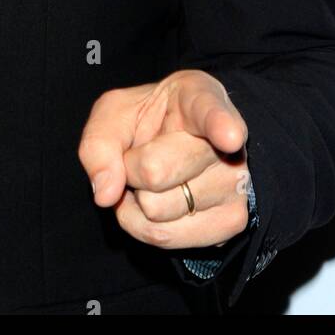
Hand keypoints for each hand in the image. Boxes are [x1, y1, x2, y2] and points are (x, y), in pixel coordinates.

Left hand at [78, 69, 250, 251]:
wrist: (175, 146)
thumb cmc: (146, 123)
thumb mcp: (113, 114)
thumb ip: (99, 143)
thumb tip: (105, 194)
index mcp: (200, 98)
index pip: (212, 112)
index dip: (220, 125)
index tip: (230, 136)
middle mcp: (228, 143)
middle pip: (153, 172)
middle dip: (128, 168)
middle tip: (140, 154)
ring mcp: (235, 185)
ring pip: (156, 210)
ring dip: (137, 199)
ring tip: (154, 177)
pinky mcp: (232, 221)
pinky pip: (164, 236)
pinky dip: (143, 224)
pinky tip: (159, 200)